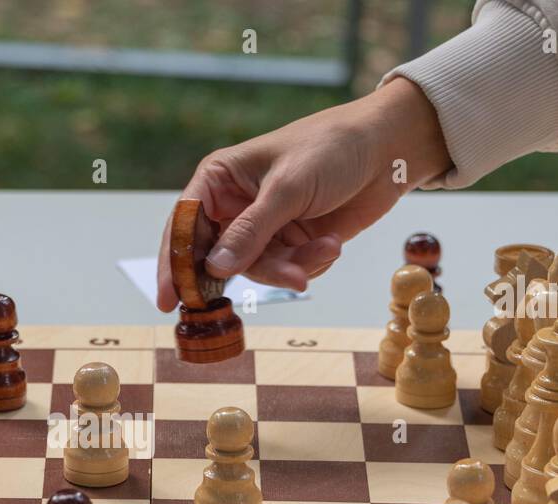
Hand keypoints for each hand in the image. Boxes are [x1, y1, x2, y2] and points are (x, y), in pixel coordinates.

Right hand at [156, 77, 450, 310]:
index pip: (185, 226)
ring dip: (292, 267)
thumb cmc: (330, 148)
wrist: (387, 150)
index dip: (174, 263)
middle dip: (252, 270)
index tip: (170, 300)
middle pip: (219, 257)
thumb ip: (250, 232)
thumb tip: (215, 268)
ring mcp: (265, 227)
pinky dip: (311, 263)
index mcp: (219, 179)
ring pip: (258, 269)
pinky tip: (332, 243)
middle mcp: (235, 206)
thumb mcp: (287, 188)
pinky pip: (288, 271)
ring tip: (325, 251)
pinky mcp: (292, 244)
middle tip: (281, 281)